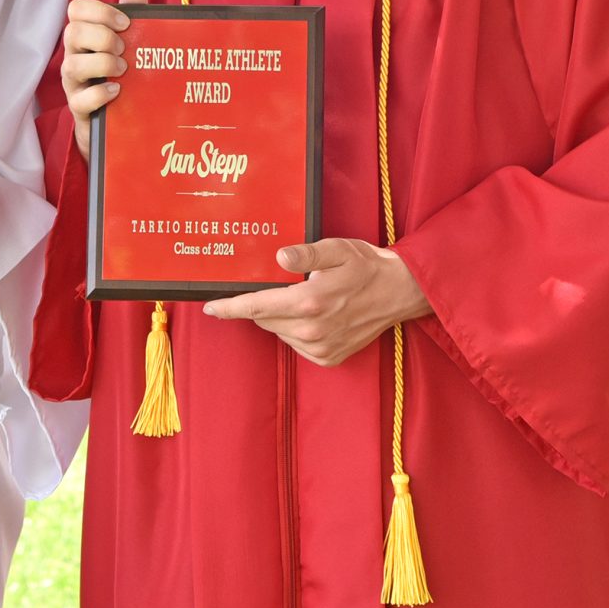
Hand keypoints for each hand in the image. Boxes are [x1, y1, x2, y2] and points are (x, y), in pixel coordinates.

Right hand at [61, 0, 148, 160]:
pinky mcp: (79, 109)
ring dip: (102, 63)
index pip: (77, 9)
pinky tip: (119, 90)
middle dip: (101, 36)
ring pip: (72, 65)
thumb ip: (133, 14)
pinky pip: (81, 99)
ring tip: (124, 70)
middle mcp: (74, 56)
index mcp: (85, 36)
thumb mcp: (131, 43)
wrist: (118, 121)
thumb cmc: (121, 74)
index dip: (99, 10)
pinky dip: (100, 93)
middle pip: (71, 32)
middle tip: (124, 48)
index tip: (125, 22)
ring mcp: (73, 83)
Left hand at [202, 237, 432, 366]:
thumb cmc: (366, 267)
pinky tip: (313, 314)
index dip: (229, 308)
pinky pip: (296, 343)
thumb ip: (305, 254)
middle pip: (265, 319)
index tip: (209, 307)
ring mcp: (320, 348)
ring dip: (279, 317)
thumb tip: (279, 257)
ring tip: (303, 297)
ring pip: (279, 332)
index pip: (257, 307)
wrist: (400, 293)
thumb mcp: (336, 249)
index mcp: (309, 302)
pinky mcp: (328, 358)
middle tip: (276, 286)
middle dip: (261, 304)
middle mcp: (312, 330)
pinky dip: (295, 329)